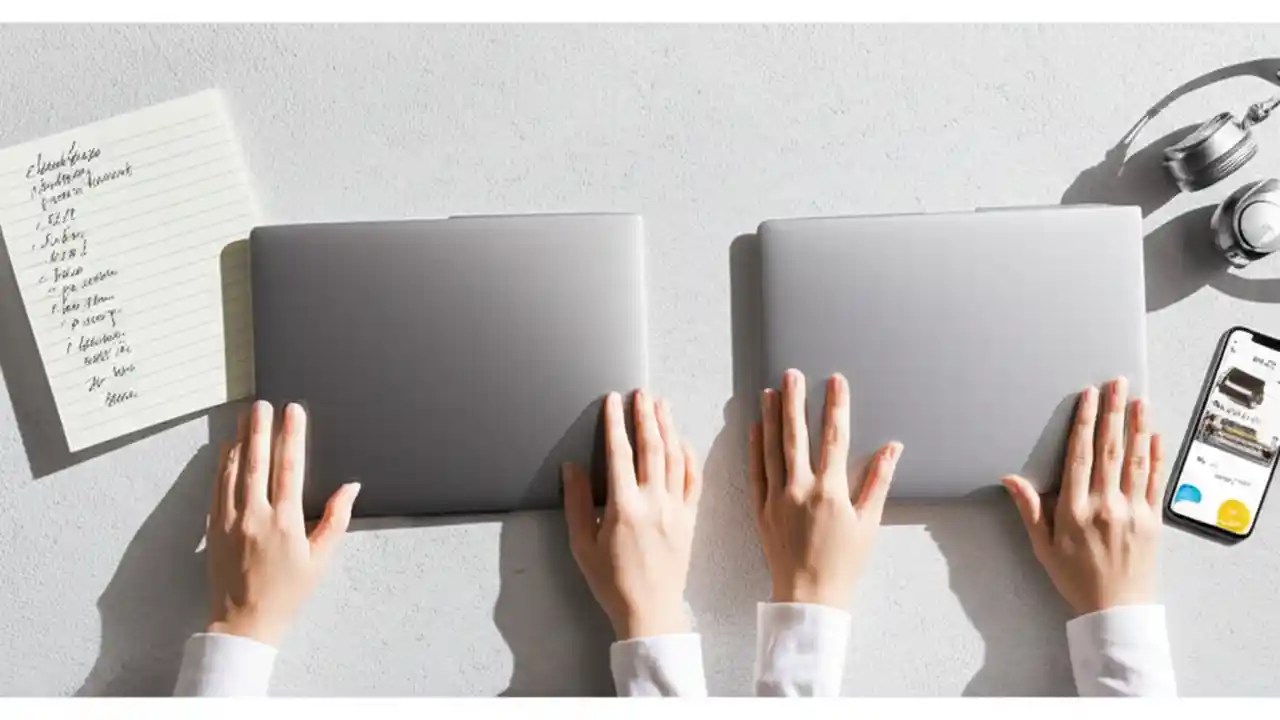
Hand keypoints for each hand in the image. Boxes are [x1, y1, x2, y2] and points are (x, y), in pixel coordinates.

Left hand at [206, 400, 360, 645]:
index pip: (289, 467)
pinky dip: (222, 465)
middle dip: (260, 428)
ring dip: (239, 440)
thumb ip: (336, 519)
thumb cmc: (287, 593)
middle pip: (257, 461)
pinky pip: (217, 488)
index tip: (293, 412)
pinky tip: (226, 450)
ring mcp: (230, 521)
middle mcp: (255, 516)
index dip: (292, 435)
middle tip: (263, 403)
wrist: (244, 622)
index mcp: (285, 522)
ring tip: (244, 417)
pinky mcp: (214, 528)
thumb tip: (350, 487)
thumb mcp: (321, 559)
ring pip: (233, 470)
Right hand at [563, 390, 702, 640]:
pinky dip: (688, 453)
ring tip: (661, 404)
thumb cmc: (612, 581)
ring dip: (668, 426)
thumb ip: (576, 502)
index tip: (612, 401)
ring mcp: (675, 509)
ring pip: (674, 457)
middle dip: (645, 415)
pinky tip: (682, 438)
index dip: (615, 423)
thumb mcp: (582, 544)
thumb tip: (571, 467)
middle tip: (640, 393)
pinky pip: (693, 478)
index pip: (619, 453)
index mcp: (623, 508)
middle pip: (651, 447)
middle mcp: (653, 503)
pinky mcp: (690, 518)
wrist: (650, 609)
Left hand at [750, 369, 901, 609]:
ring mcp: (777, 499)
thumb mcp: (868, 523)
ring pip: (772, 449)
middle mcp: (800, 490)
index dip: (835, 406)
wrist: (809, 595)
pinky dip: (754, 448)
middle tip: (792, 374)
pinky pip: (756, 472)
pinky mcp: (760, 510)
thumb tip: (892, 448)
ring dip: (771, 417)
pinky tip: (754, 426)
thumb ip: (878, 481)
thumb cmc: (844, 563)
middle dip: (795, 401)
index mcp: (830, 491)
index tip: (834, 381)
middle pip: (797, 436)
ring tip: (770, 391)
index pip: (834, 438)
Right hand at [1003, 377, 1165, 615]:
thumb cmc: (1076, 579)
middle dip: (1113, 413)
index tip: (1087, 397)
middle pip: (1110, 450)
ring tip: (1138, 400)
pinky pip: (1155, 482)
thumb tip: (1010, 478)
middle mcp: (1106, 507)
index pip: (1080, 456)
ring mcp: (1132, 512)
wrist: (1116, 610)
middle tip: (1116, 384)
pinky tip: (1156, 435)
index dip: (1084, 423)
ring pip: (1136, 461)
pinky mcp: (1152, 521)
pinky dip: (1157, 456)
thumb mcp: (1043, 546)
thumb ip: (1029, 509)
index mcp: (1075, 511)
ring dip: (1138, 426)